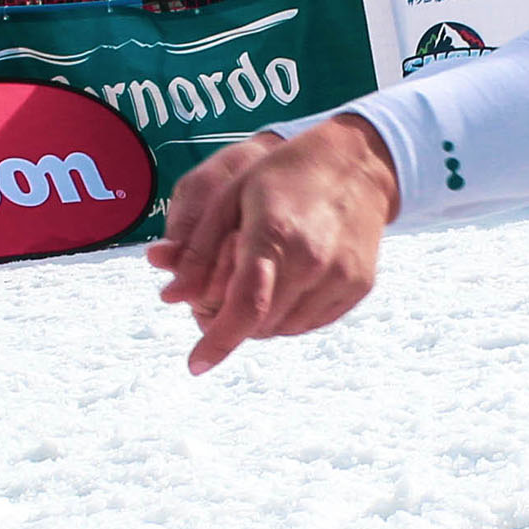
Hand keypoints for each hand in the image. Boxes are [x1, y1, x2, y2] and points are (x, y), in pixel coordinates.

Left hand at [144, 118, 401, 373]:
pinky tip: (287, 282)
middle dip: (233, 322)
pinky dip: (289, 314)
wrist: (357, 164)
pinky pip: (311, 322)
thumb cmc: (283, 174)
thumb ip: (199, 250)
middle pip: (260, 324)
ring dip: (261, 319)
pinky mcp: (358, 286)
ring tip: (260, 279)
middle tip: (223, 293)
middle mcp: (312, 262)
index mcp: (275, 234)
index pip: (245, 306)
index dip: (219, 341)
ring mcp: (340, 277)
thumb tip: (170, 296)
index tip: (195, 364)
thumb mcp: (231, 196)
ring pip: (284, 329)